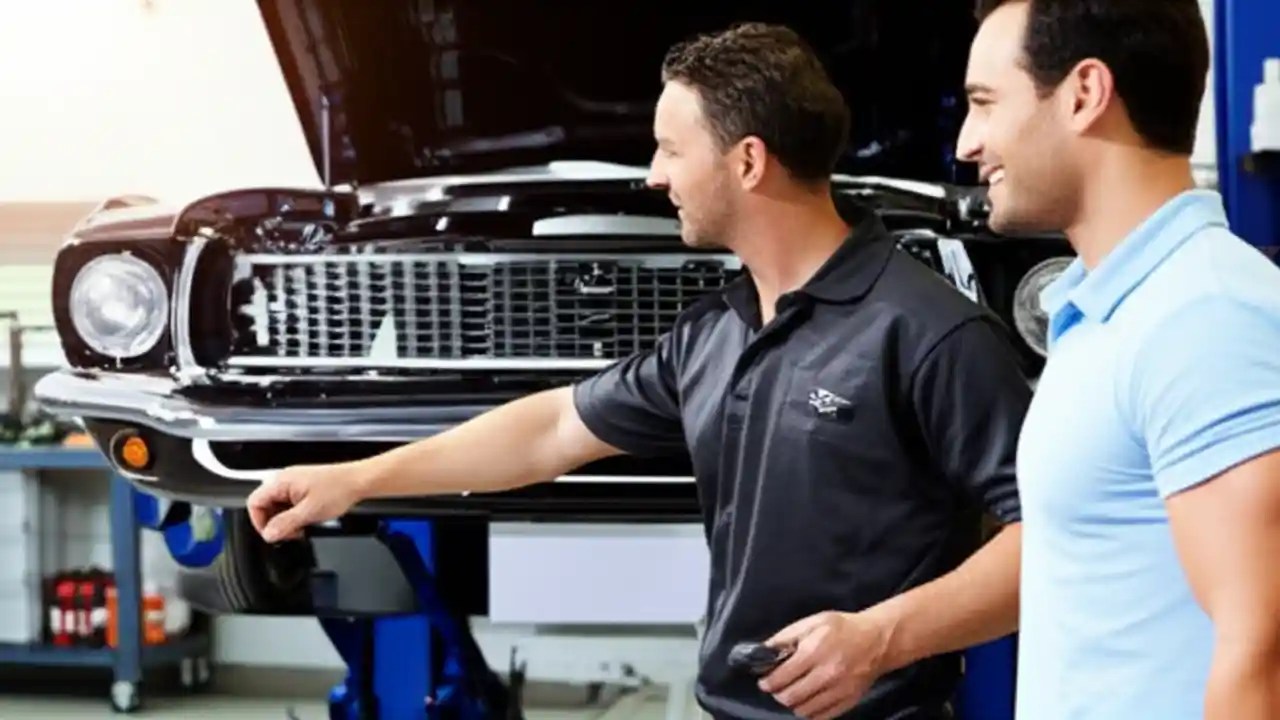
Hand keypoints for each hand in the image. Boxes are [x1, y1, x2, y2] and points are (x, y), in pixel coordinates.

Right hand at [246, 462, 365, 541]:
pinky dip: (294, 514)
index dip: (259, 522)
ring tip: (301, 527)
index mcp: (281, 481)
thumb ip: (286, 524)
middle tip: (290, 534)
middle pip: (265, 505)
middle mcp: (285, 479)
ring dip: (286, 520)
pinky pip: (289, 503)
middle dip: (275, 523)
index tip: (272, 535)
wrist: (359, 481)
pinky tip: (306, 520)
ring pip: (278, 506)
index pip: (254, 502)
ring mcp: (294, 483)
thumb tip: (269, 534)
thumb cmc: (339, 489)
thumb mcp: (309, 512)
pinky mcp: (303, 487)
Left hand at [758, 610, 891, 719]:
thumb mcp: (812, 622)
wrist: (877, 640)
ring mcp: (839, 691)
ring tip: (792, 693)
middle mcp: (827, 675)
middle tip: (777, 687)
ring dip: (793, 704)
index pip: (781, 677)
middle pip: (790, 697)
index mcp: (814, 652)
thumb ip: (786, 637)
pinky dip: (810, 712)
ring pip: (804, 710)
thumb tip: (764, 651)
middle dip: (778, 694)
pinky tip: (808, 700)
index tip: (764, 681)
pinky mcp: (848, 701)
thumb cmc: (842, 628)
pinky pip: (821, 716)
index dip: (768, 682)